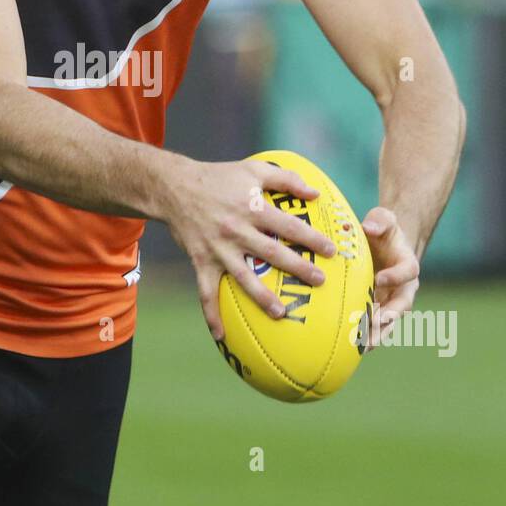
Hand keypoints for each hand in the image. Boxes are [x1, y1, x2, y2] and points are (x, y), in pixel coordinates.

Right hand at [162, 156, 336, 341]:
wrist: (175, 187)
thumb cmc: (219, 177)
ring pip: (243, 277)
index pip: (288, 226)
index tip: (331, 251)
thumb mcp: (253, 170)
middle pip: (272, 253)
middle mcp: (237, 230)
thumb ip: (286, 179)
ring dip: (262, 297)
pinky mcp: (201, 261)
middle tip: (319, 281)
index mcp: (252, 207)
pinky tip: (221, 336)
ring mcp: (219, 248)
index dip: (311, 238)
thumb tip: (316, 193)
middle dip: (297, 268)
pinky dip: (212, 314)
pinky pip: (206, 291)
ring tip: (280, 313)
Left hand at [361, 206, 419, 348]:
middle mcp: (404, 287)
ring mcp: (392, 302)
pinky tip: (351, 347)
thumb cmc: (382, 231)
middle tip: (376, 321)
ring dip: (378, 333)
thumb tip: (369, 227)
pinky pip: (375, 327)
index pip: (408, 271)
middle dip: (390, 314)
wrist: (382, 246)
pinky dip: (366, 336)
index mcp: (408, 264)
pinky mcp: (378, 310)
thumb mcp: (383, 219)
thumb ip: (380, 220)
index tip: (379, 279)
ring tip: (364, 344)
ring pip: (389, 322)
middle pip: (403, 304)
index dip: (396, 276)